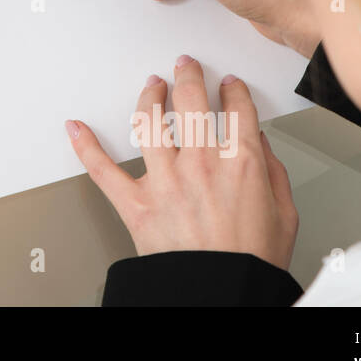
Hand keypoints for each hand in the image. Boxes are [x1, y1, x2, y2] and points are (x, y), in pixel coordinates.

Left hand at [67, 56, 298, 270]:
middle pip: (190, 102)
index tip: (229, 85)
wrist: (220, 295)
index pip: (238, 109)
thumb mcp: (284, 216)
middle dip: (188, 76)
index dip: (233, 91)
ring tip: (151, 86)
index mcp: (242, 165)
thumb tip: (262, 148)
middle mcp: (201, 165)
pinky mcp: (136, 203)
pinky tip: (76, 129)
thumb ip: (273, 174)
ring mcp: (165, 181)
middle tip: (185, 65)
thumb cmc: (250, 263)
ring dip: (149, 97)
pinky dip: (85, 146)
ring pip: (148, 122)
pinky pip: (103, 169)